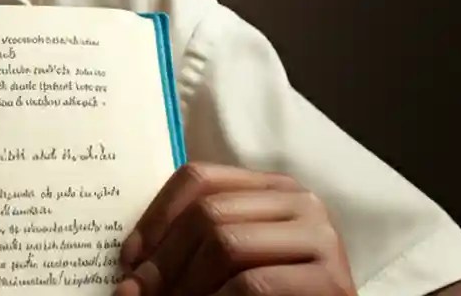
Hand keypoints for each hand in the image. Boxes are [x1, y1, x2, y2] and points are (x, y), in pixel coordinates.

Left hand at [115, 163, 355, 295]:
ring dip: (184, 285)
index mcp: (270, 187)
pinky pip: (253, 283)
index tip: (128, 260)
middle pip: (207, 212)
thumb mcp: (226, 262)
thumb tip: (129, 270)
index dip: (155, 217)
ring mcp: (321, 237)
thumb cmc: (268, 295)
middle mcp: (301, 200)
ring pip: (226, 242)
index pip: (198, 178)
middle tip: (135, 294)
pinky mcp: (332, 279)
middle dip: (162, 261)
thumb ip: (191, 247)